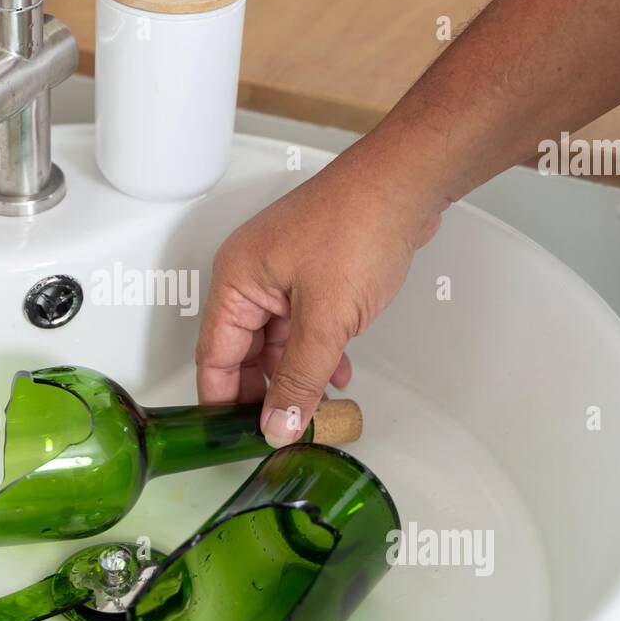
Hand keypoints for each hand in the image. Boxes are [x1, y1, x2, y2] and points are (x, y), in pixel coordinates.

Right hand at [196, 148, 441, 445]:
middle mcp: (252, 275)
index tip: (235, 437)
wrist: (406, 183)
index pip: (213, 355)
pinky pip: (301, 324)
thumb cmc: (359, 227)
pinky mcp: (313, 271)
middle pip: (242, 350)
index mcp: (236, 280)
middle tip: (280, 430)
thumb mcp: (327, 319)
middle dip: (263, 392)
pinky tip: (337, 373)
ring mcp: (282, 272)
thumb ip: (301, 379)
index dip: (222, 400)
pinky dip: (315, 351)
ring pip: (275, 340)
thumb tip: (277, 424)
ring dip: (294, 374)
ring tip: (315, 409)